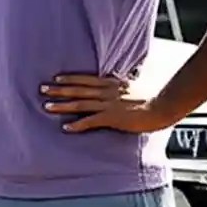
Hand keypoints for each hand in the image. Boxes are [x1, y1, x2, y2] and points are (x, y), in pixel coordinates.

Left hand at [42, 74, 178, 133]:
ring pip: (80, 103)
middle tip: (42, 89)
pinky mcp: (113, 117)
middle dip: (58, 89)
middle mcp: (107, 91)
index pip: (86, 79)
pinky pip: (91, 121)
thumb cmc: (154, 97)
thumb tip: (120, 83)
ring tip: (47, 106)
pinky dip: (78, 124)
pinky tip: (66, 128)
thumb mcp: (134, 87)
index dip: (70, 78)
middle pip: (78, 89)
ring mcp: (109, 104)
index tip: (56, 78)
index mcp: (112, 84)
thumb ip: (122, 86)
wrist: (164, 106)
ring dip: (63, 105)